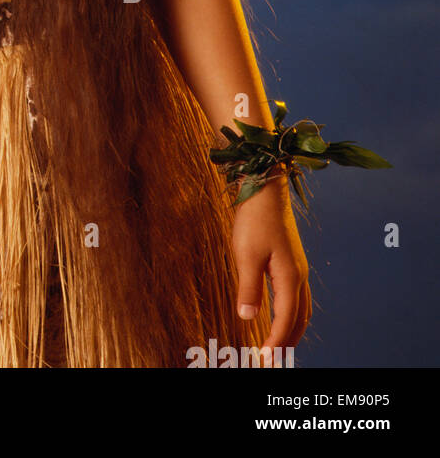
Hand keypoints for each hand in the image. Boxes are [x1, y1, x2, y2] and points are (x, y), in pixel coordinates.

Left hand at [232, 176, 311, 354]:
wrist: (266, 188)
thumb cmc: (254, 219)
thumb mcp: (246, 253)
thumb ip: (249, 287)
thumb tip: (248, 317)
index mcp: (290, 278)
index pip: (285, 320)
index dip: (276, 341)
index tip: (264, 359)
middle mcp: (299, 276)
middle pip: (299, 319)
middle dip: (288, 342)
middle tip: (274, 360)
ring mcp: (298, 268)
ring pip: (302, 309)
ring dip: (293, 329)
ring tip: (280, 345)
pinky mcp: (292, 260)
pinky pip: (298, 296)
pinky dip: (293, 313)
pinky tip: (282, 314)